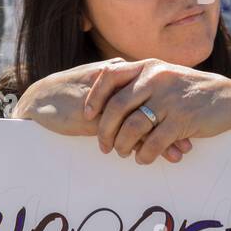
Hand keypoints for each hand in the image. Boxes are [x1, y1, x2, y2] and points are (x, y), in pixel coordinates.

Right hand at [12, 59, 194, 163]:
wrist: (39, 100)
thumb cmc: (68, 95)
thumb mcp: (97, 91)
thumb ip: (118, 94)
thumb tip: (142, 103)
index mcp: (120, 74)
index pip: (153, 92)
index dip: (172, 108)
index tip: (190, 123)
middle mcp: (118, 84)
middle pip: (155, 104)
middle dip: (174, 123)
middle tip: (190, 142)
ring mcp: (109, 100)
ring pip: (145, 119)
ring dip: (163, 137)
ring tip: (179, 153)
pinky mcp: (97, 116)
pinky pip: (126, 132)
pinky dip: (143, 144)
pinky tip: (154, 156)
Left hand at [84, 58, 230, 165]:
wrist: (227, 99)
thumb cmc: (191, 91)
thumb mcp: (165, 76)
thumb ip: (141, 81)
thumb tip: (109, 96)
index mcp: (149, 67)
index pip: (110, 76)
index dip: (94, 97)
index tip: (87, 116)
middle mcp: (156, 79)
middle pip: (116, 107)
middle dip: (105, 130)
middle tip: (104, 145)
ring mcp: (169, 99)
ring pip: (132, 127)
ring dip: (123, 145)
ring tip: (122, 153)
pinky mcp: (181, 120)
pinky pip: (153, 143)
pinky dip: (144, 155)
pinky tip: (143, 159)